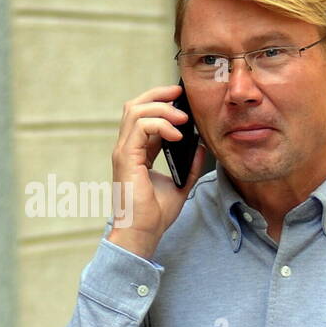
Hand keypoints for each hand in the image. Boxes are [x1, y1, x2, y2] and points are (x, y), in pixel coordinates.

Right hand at [108, 84, 207, 258]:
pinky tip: (177, 136)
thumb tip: (201, 148)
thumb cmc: (155, 215)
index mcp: (137, 152)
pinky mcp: (126, 158)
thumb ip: (190, 166)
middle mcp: (127, 148)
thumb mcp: (180, 185)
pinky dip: (160, 125)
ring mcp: (124, 151)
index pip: (144, 117)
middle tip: (179, 93)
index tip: (181, 99)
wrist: (142, 233)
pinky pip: (140, 127)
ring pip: (135, 111)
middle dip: (158, 94)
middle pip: (135, 106)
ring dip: (162, 108)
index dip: (161, 104)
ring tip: (183, 119)